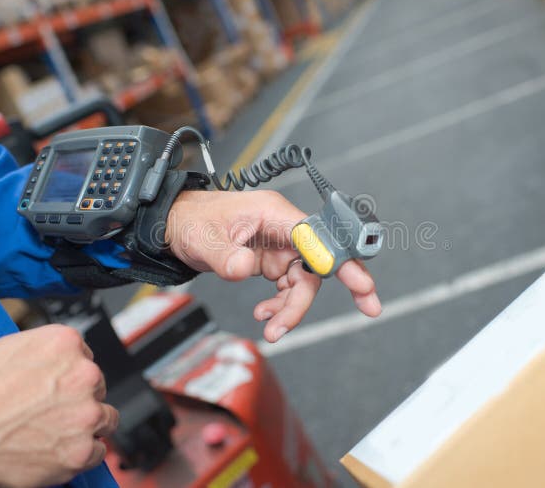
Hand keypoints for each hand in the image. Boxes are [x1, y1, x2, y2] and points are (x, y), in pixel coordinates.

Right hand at [0, 325, 118, 487]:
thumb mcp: (2, 351)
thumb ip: (38, 354)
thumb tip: (48, 362)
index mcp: (64, 344)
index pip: (84, 355)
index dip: (67, 373)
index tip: (57, 384)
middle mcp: (83, 374)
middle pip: (95, 386)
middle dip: (76, 399)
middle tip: (47, 412)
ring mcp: (85, 414)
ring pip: (104, 417)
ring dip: (85, 425)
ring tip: (54, 432)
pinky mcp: (81, 450)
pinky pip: (97, 452)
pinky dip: (80, 455)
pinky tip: (55, 452)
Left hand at [166, 190, 381, 341]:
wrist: (176, 226)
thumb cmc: (193, 221)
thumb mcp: (204, 240)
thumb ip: (226, 256)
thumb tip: (245, 269)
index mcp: (274, 214)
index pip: (318, 236)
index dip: (343, 259)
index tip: (362, 283)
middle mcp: (282, 229)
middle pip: (317, 262)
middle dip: (333, 290)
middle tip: (368, 309)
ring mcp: (278, 245)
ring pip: (303, 280)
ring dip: (293, 308)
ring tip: (272, 329)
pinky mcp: (270, 260)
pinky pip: (287, 285)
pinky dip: (280, 304)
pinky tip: (264, 315)